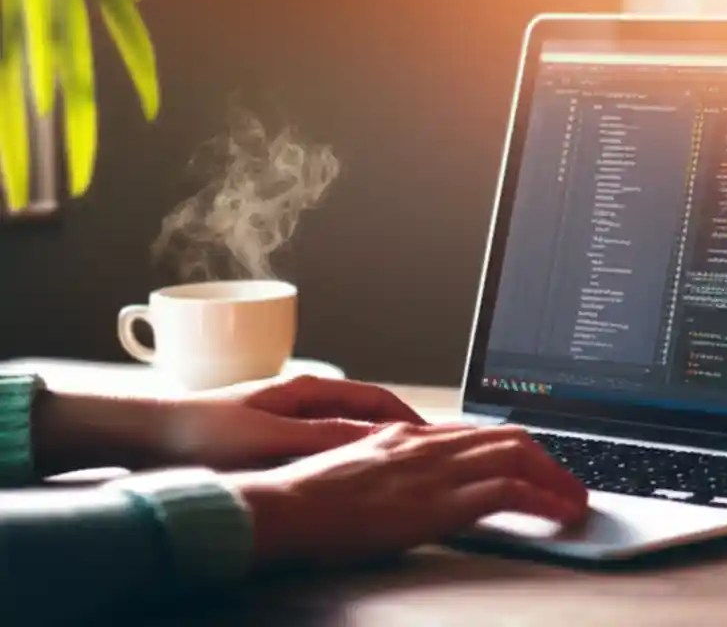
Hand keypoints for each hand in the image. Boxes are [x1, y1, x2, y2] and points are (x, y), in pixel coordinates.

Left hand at [32, 375, 425, 474]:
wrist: (148, 435)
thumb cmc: (203, 433)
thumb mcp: (271, 437)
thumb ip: (325, 436)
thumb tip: (378, 437)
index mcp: (308, 389)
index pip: (378, 398)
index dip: (412, 418)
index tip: (438, 440)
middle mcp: (302, 398)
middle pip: (366, 413)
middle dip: (399, 433)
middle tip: (426, 458)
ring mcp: (288, 415)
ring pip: (346, 430)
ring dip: (372, 446)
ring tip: (395, 471)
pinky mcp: (272, 436)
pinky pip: (324, 444)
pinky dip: (344, 457)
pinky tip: (346, 478)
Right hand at [227, 422, 589, 565]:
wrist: (285, 507)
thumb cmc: (305, 501)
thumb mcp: (353, 475)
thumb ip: (385, 473)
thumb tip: (404, 490)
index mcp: (406, 436)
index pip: (474, 431)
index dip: (512, 446)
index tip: (533, 463)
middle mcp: (428, 443)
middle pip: (506, 436)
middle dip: (545, 459)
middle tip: (566, 483)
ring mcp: (437, 469)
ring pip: (518, 455)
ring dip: (556, 478)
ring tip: (576, 500)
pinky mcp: (442, 499)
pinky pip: (509, 490)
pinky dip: (544, 499)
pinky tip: (560, 514)